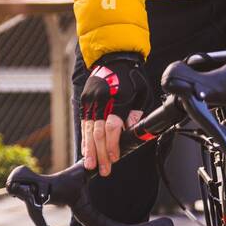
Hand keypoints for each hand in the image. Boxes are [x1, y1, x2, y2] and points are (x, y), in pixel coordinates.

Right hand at [78, 52, 151, 176]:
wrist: (114, 57)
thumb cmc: (131, 77)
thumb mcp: (142, 93)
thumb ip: (136, 114)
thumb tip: (131, 132)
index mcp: (118, 98)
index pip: (112, 126)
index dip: (113, 145)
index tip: (115, 158)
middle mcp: (101, 100)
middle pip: (98, 132)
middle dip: (101, 153)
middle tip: (104, 169)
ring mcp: (90, 100)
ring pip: (88, 129)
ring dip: (90, 149)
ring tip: (90, 165)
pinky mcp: (84, 100)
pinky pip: (84, 123)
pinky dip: (85, 138)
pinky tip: (86, 150)